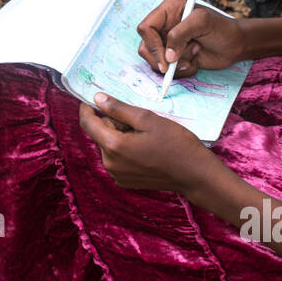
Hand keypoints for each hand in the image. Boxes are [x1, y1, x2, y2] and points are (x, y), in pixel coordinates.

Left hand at [77, 92, 220, 197]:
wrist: (194, 174)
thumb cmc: (175, 143)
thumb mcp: (147, 119)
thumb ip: (119, 108)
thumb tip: (97, 99)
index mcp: (114, 146)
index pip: (88, 124)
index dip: (86, 109)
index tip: (91, 99)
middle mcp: (110, 164)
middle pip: (100, 134)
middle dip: (112, 122)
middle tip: (137, 119)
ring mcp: (117, 175)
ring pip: (109, 146)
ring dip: (119, 136)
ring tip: (144, 135)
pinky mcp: (125, 181)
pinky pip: (116, 159)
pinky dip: (124, 149)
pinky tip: (144, 148)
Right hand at [136, 0, 245, 76]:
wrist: (234, 45)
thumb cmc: (221, 28)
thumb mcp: (202, 22)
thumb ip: (180, 35)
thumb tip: (167, 57)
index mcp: (168, 10)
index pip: (146, 28)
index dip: (153, 45)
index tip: (166, 60)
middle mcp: (164, 26)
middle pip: (146, 47)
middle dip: (165, 59)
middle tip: (184, 63)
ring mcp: (167, 42)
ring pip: (155, 61)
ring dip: (177, 65)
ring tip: (195, 55)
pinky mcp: (173, 57)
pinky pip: (167, 70)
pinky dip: (182, 70)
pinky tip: (195, 61)